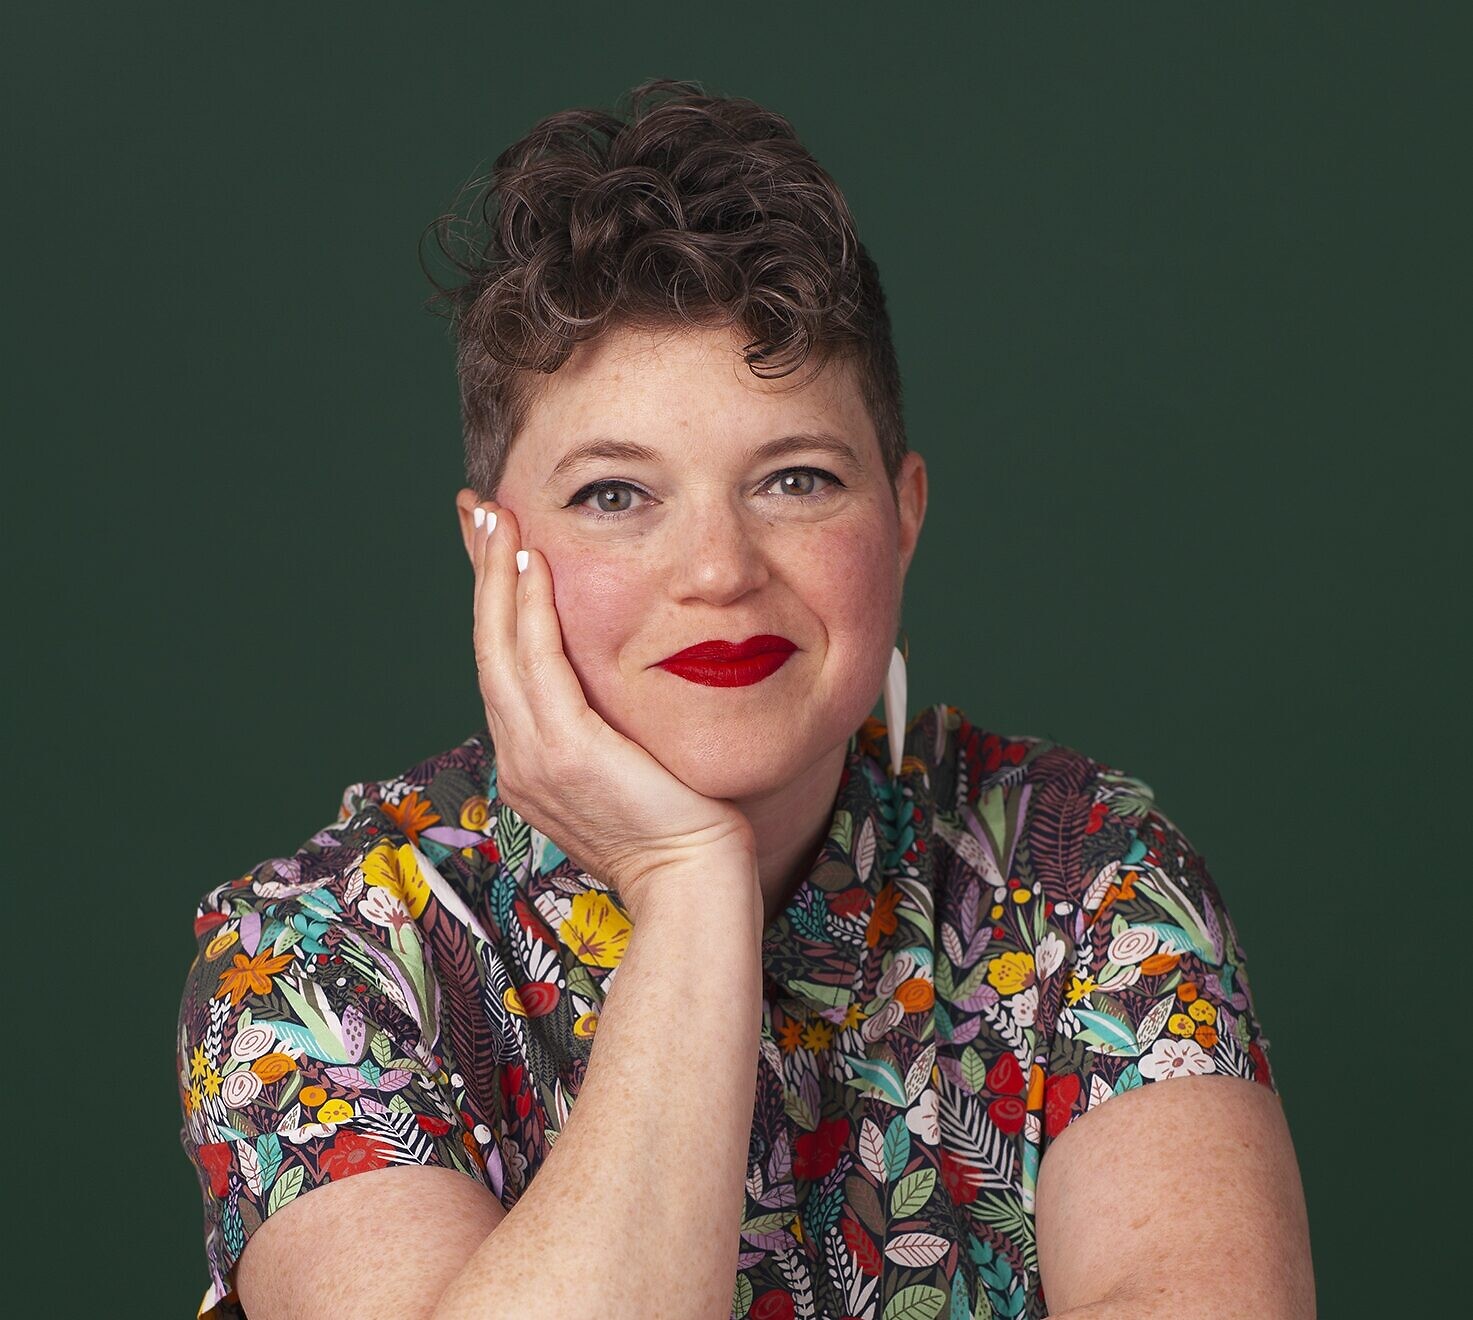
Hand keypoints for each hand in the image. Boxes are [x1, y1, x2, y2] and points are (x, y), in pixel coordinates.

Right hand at [470, 500, 757, 924]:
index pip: (504, 664)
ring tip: (498, 518)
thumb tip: (616, 693)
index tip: (496, 546)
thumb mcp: (631, 769)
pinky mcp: (566, 753)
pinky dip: (530, 610)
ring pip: (500, 648)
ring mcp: (535, 758)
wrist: (693, 882)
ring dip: (498, 576)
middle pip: (488, 646)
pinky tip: (534, 564)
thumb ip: (609, 729)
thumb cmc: (682, 828)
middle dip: (482, 574)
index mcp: (532, 761)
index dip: (494, 601)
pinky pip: (538, 665)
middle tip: (478, 510)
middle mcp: (520, 757)